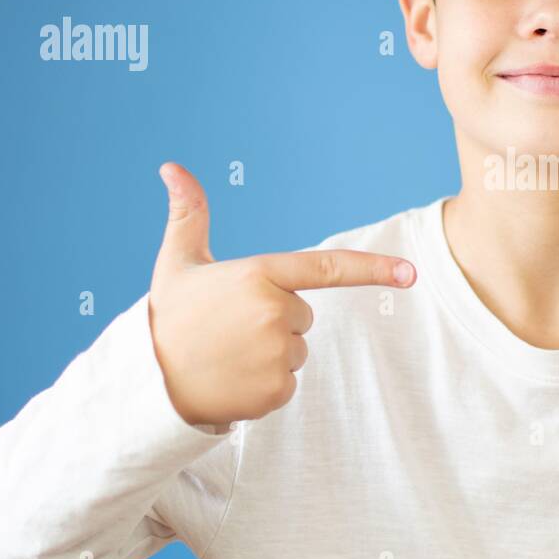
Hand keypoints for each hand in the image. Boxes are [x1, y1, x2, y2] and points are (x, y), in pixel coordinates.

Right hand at [148, 162, 416, 427]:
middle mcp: (274, 312)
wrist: (147, 386)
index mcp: (258, 275)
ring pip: (296, 350)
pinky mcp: (275, 391)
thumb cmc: (167, 319)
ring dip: (269, 355)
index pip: (326, 268)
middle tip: (229, 330)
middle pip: (303, 316)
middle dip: (276, 322)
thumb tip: (172, 167)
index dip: (374, 270)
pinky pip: (287, 384)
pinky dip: (264, 386)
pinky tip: (231, 381)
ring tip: (226, 357)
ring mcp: (277, 354)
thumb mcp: (177, 263)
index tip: (412, 273)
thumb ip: (189, 214)